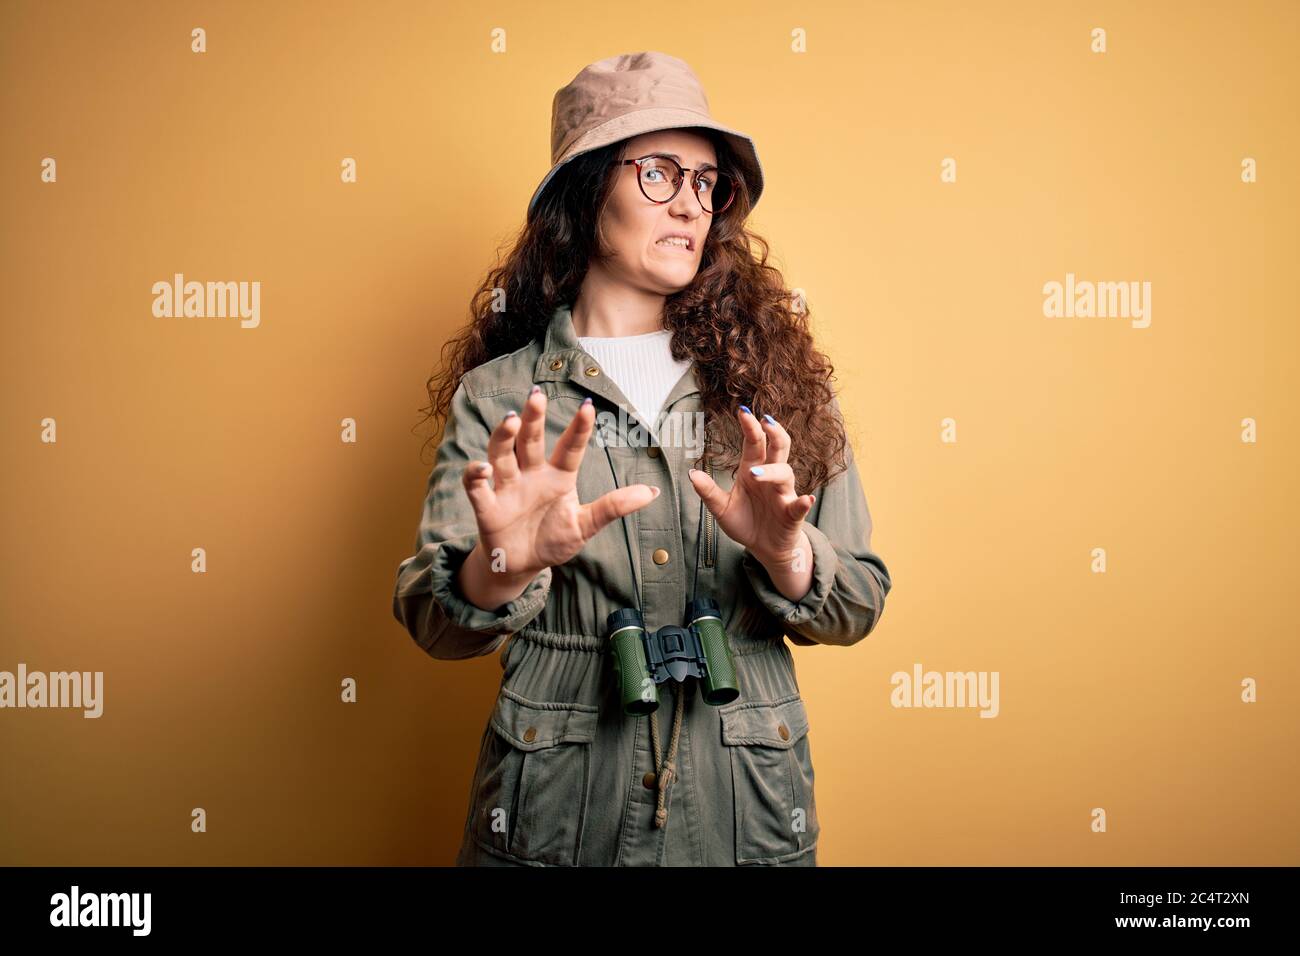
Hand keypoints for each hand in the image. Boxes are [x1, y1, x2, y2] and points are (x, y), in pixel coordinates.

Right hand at [462, 386, 659, 583]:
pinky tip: (482, 467)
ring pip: (503, 455)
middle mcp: (531, 475)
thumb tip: (653, 492)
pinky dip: (475, 475)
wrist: (521, 566)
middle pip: (531, 441)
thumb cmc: (552, 540)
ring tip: (510, 420)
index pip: (570, 448)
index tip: (587, 406)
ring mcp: (507, 488)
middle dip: (533, 419)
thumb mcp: (585, 525)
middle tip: (536, 395)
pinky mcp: (487, 508)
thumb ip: (614, 507)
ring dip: (504, 438)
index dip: (578, 429)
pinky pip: (476, 488)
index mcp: (557, 476)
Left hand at [687, 406, 814, 569]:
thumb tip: (692, 474)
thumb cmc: (745, 522)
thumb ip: (708, 492)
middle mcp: (771, 478)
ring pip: (785, 474)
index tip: (742, 411)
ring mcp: (784, 495)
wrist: (763, 548)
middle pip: (778, 449)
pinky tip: (806, 499)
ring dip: (772, 471)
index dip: (750, 427)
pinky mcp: (792, 514)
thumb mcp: (721, 509)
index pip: (754, 443)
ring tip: (755, 473)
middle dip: (774, 433)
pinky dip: (803, 502)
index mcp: (753, 470)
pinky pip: (800, 506)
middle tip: (765, 421)